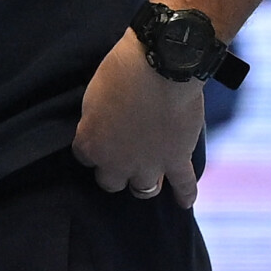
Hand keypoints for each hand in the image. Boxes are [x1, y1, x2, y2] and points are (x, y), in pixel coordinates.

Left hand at [72, 32, 203, 205]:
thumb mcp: (93, 96)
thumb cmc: (120, 72)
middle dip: (115, 171)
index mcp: (90, 144)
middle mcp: (116, 162)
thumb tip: (104, 126)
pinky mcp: (177, 160)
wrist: (159, 67)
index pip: (84, 158)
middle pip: (110, 181)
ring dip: (144, 184)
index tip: (99, 137)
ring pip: (143, 189)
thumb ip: (97, 119)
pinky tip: (183, 203)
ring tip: (147, 182)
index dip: (93, 146)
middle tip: (121, 159)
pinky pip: (184, 186)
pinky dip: (185, 195)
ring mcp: (148, 165)